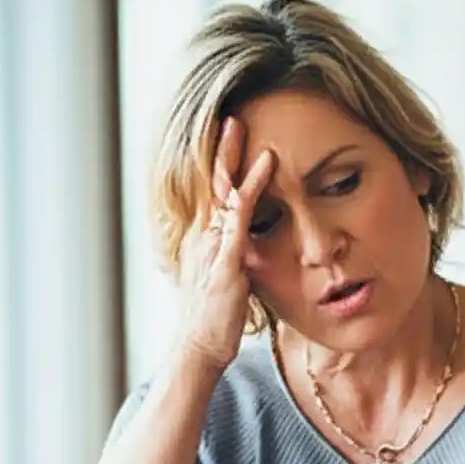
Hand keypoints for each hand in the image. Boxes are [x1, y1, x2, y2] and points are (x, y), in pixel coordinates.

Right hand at [176, 116, 274, 372]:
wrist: (200, 347)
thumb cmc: (216, 317)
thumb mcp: (227, 279)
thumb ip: (235, 257)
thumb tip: (245, 244)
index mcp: (207, 239)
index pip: (215, 193)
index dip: (222, 164)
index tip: (231, 136)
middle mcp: (205, 237)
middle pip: (213, 182)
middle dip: (221, 149)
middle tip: (232, 116)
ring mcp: (213, 247)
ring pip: (223, 193)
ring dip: (233, 160)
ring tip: (242, 128)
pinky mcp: (226, 262)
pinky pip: (238, 219)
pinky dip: (250, 191)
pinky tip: (264, 169)